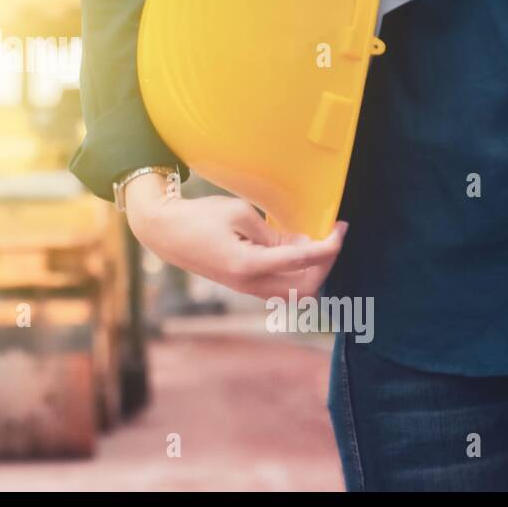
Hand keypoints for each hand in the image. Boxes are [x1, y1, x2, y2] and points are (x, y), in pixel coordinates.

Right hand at [123, 172, 346, 298]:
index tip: (340, 229)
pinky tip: (297, 250)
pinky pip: (282, 288)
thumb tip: (302, 246)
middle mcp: (250, 284)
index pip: (302, 260)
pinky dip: (298, 273)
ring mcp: (247, 289)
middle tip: (332, 237)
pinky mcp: (245, 286)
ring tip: (316, 243)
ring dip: (313, 271)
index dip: (328, 246)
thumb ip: (274, 234)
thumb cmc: (200, 217)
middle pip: (306, 287)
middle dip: (326, 264)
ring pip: (296, 293)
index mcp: (248, 264)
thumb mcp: (240, 213)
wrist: (166, 232)